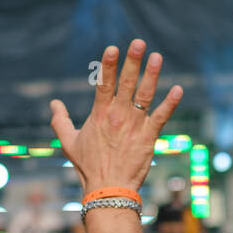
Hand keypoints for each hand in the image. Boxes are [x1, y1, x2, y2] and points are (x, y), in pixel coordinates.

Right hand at [49, 39, 181, 194]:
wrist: (108, 190)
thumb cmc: (88, 167)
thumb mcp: (69, 143)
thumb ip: (60, 121)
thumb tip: (54, 104)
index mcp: (99, 115)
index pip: (104, 84)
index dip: (108, 65)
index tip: (113, 48)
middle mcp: (118, 117)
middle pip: (126, 83)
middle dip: (132, 62)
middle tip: (138, 42)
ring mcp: (135, 126)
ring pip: (145, 95)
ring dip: (152, 75)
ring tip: (157, 57)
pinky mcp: (149, 137)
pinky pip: (162, 117)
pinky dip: (170, 104)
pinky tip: (178, 89)